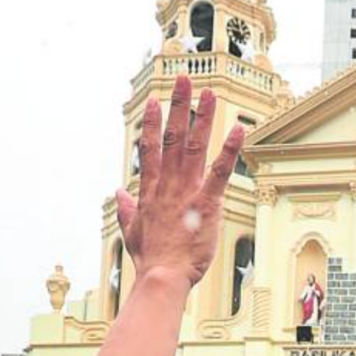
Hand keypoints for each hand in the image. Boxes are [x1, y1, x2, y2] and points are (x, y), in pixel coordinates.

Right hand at [114, 74, 244, 286]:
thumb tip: (117, 192)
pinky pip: (219, 171)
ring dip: (201, 117)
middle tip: (183, 79)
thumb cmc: (151, 258)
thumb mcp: (131, 231)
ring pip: (193, 147)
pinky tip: (238, 129)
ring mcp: (186, 192)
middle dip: (178, 106)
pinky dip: (229, 149)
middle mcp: (167, 185)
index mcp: (150, 191)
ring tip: (208, 91)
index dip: (150, 123)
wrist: (162, 276)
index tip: (152, 101)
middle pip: (172, 138)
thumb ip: (126, 209)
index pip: (150, 150)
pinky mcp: (206, 204)